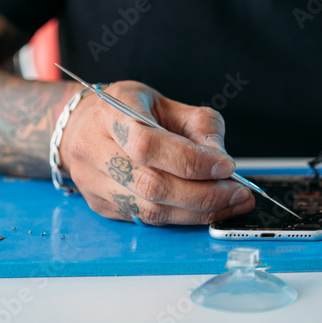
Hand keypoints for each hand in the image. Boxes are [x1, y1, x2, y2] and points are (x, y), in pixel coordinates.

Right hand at [58, 81, 255, 224]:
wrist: (82, 127)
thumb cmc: (128, 110)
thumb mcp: (165, 102)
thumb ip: (198, 125)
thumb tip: (221, 158)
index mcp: (111, 113)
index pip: (148, 144)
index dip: (190, 160)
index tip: (226, 165)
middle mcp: (95, 149)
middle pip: (151, 184)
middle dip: (203, 194)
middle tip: (239, 193)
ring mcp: (94, 182)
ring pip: (149, 210)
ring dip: (197, 212)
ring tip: (231, 204)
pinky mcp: (101, 206)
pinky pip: (146, 220)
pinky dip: (182, 218)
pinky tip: (207, 210)